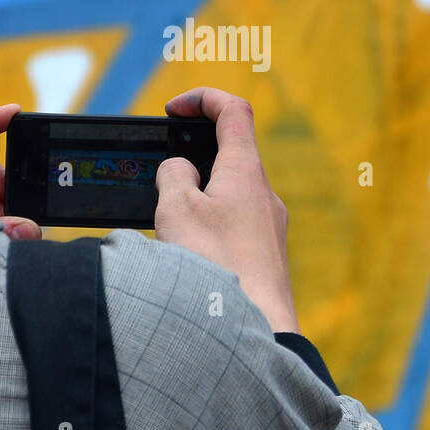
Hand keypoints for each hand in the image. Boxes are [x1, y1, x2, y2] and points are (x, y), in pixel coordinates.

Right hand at [154, 87, 298, 333]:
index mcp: (246, 171)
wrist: (254, 330)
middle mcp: (265, 195)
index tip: (173, 110)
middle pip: (229, 155)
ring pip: (229, 197)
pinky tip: (189, 257)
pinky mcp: (265, 259)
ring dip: (197, 201)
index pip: (233, 110)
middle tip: (160, 178)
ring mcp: (269, 229)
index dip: (202, 99)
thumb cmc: (215, 267)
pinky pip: (234, 228)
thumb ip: (172, 175)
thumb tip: (180, 170)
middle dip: (191, 159)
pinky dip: (208, 229)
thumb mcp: (176, 209)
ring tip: (168, 226)